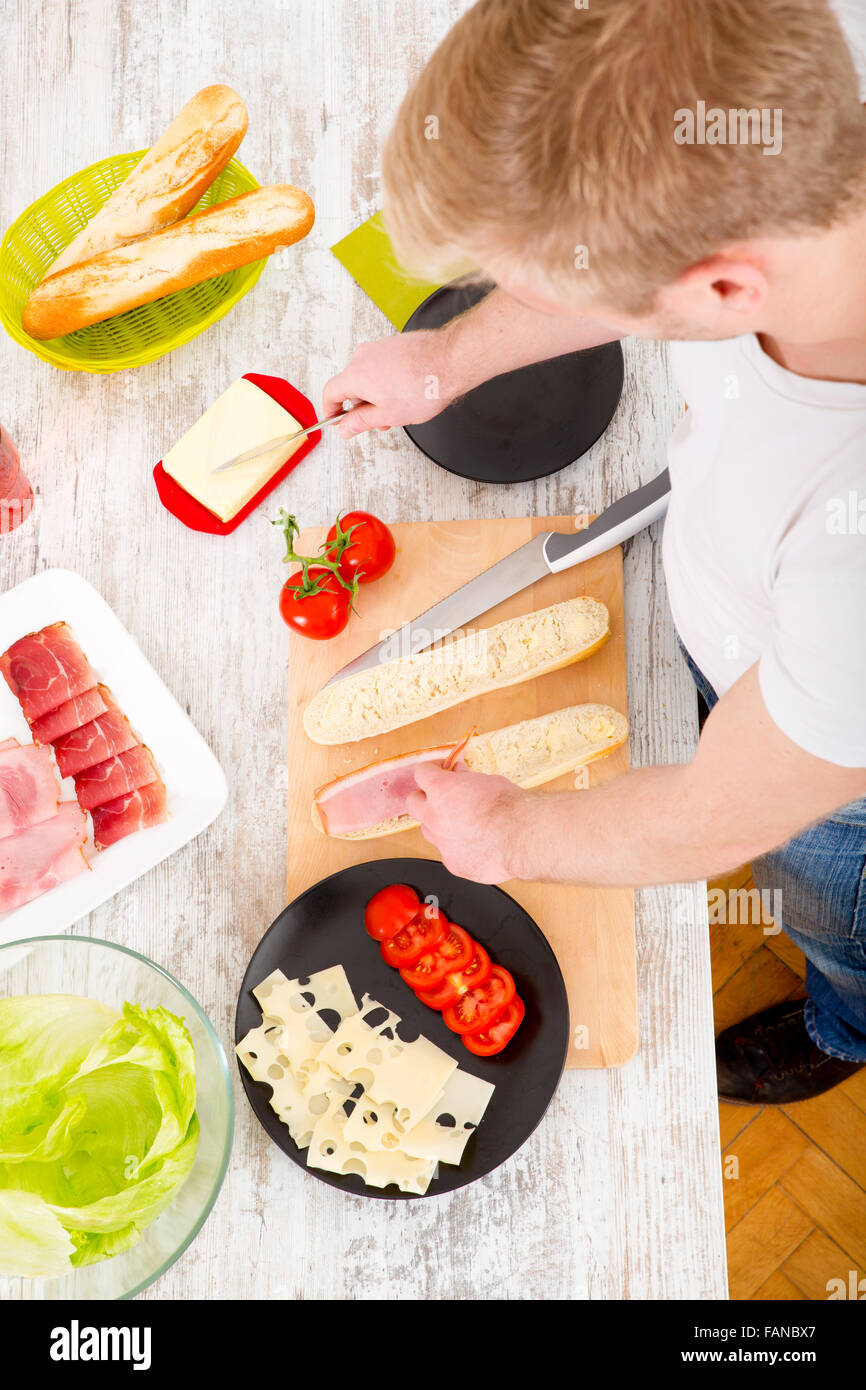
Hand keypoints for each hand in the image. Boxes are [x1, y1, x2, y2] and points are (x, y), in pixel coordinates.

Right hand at [321, 328, 458, 438]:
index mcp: (356, 375)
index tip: (337, 421)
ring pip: (368, 377)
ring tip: (399, 408)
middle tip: (380, 421)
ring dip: (377, 396)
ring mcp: (380, 348)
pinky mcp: (394, 345)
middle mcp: (364, 357)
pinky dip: (388, 382)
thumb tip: (344, 427)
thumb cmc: (423, 386)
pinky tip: (407, 391)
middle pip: (351, 385)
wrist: (450, 361)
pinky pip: (382, 366)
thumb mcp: (387, 415)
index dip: (331, 410)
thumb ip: (360, 422)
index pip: (330, 393)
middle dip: (363, 407)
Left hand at [405, 763, 526, 883]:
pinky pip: (448, 853)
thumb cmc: (509, 808)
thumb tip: (461, 775)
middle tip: (440, 797)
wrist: (522, 837)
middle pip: (413, 803)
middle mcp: (434, 816)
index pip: (421, 773)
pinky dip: (457, 848)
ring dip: (438, 825)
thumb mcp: (488, 781)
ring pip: (428, 831)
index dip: (431, 771)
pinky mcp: (453, 863)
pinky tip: (476, 845)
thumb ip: (467, 780)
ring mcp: (441, 842)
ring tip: (461, 824)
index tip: (439, 771)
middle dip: (424, 798)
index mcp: (441, 789)